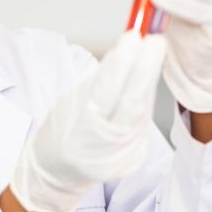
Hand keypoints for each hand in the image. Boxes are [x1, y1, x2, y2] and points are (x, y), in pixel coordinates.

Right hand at [9, 31, 166, 211]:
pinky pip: (143, 121)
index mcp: (82, 131)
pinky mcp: (134, 158)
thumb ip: (98, 83)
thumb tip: (121, 54)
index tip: (134, 37)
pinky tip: (148, 79)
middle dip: (147, 67)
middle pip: (133, 101)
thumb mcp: (69, 104)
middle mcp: (106, 146)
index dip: (123, 63)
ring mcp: (123, 155)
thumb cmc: (58, 134)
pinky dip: (146, 97)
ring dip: (149, 79)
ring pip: (143, 110)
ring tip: (153, 51)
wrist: (56, 174)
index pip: (107, 91)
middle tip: (155, 39)